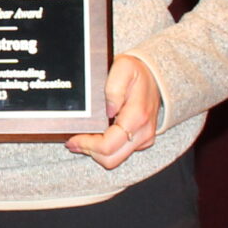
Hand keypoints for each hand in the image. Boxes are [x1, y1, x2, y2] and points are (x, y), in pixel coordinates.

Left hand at [66, 55, 160, 169]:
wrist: (155, 76)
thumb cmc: (137, 72)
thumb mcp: (123, 68)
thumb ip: (114, 88)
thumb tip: (109, 110)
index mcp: (136, 117)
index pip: (108, 145)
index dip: (87, 145)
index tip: (73, 138)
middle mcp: (142, 132)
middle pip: (110, 159)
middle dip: (89, 151)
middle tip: (75, 139)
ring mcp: (143, 138)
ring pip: (114, 159)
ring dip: (96, 151)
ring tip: (83, 137)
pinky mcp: (142, 141)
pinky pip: (120, 153)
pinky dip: (105, 148)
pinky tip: (97, 134)